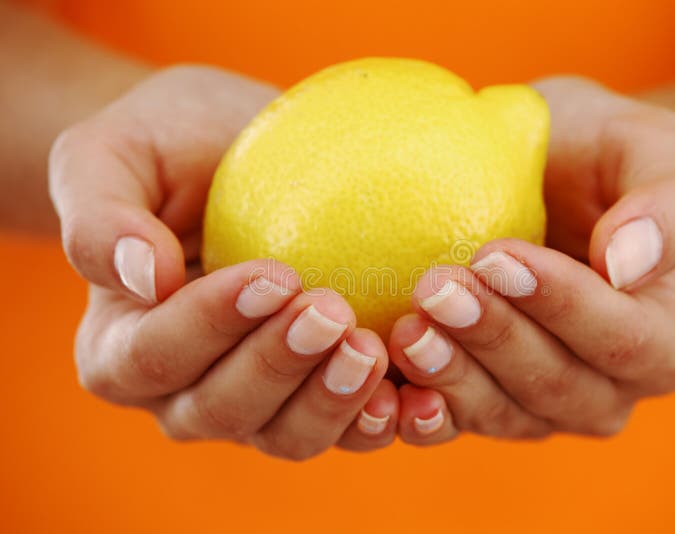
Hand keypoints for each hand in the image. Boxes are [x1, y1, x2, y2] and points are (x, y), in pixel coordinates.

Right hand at [49, 66, 401, 459]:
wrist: (233, 153)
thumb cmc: (168, 147)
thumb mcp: (112, 153)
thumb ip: (101, 216)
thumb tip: (144, 278)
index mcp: (120, 346)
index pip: (155, 356)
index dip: (212, 326)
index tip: (273, 275)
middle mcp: (183, 391)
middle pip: (223, 410)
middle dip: (280, 367)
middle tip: (334, 312)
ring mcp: (256, 402)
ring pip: (287, 436)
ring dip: (332, 402)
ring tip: (374, 350)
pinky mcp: (317, 393)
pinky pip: (347, 429)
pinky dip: (379, 419)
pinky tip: (414, 390)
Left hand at [387, 77, 674, 440]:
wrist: (541, 171)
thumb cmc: (598, 153)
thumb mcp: (650, 148)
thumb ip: (671, 206)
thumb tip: (629, 264)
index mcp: (664, 340)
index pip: (621, 339)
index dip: (560, 304)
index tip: (497, 255)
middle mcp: (608, 387)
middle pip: (556, 386)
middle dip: (494, 339)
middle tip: (436, 286)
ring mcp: (541, 404)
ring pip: (502, 414)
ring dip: (451, 376)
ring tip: (406, 328)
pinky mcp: (482, 402)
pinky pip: (453, 424)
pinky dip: (418, 414)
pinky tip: (384, 390)